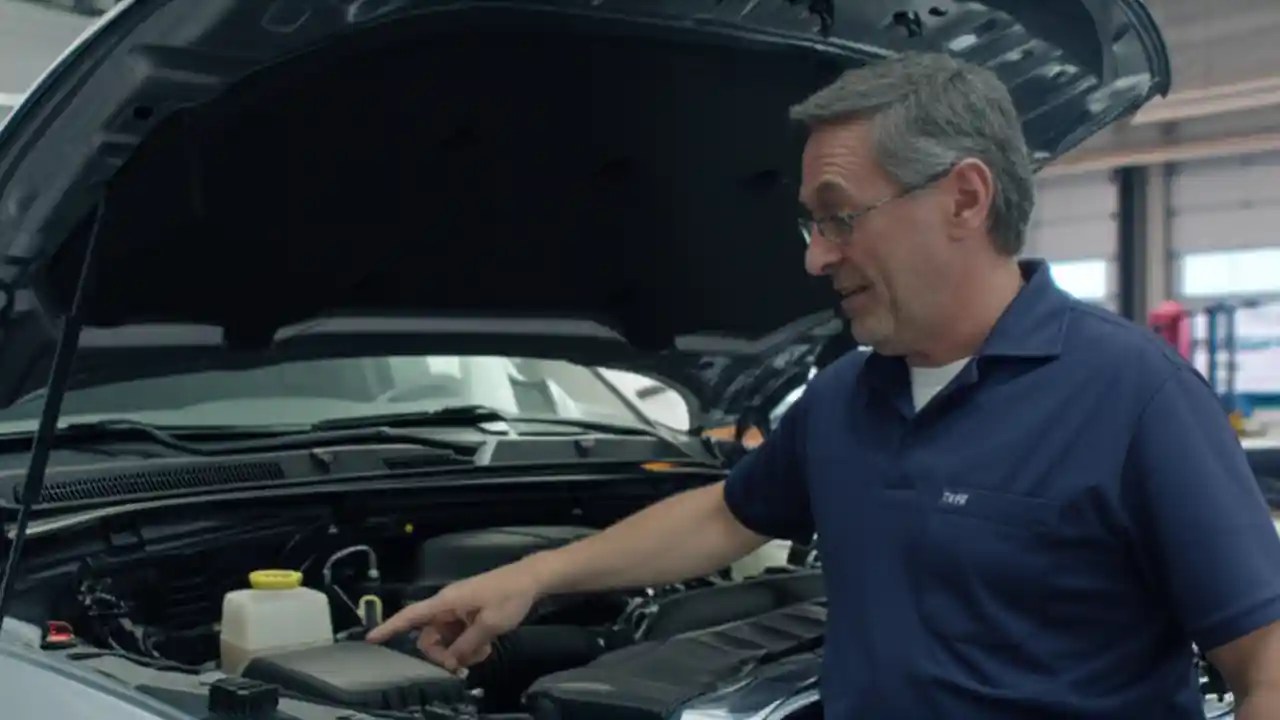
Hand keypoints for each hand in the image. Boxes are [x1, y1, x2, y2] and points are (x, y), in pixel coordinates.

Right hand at [365, 563, 541, 671]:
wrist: (530, 580)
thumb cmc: (508, 596)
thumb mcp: (489, 625)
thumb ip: (466, 645)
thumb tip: (450, 661)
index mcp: (446, 602)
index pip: (411, 615)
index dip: (389, 627)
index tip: (371, 639)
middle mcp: (447, 606)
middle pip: (429, 637)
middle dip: (442, 654)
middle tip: (462, 666)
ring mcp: (458, 611)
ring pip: (447, 640)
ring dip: (460, 652)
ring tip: (482, 653)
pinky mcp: (469, 615)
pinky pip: (460, 636)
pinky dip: (469, 645)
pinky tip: (486, 648)